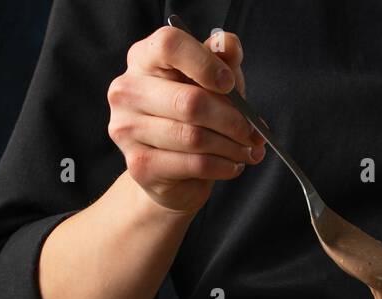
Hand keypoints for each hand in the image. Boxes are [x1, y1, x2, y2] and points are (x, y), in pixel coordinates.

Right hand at [107, 27, 265, 213]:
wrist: (172, 171)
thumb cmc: (194, 117)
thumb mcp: (215, 81)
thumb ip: (222, 59)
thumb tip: (228, 44)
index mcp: (143, 58)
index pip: (169, 45)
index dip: (205, 63)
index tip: (230, 84)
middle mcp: (128, 90)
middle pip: (190, 101)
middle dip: (232, 120)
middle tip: (254, 132)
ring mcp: (127, 129)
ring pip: (195, 137)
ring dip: (232, 147)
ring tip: (247, 150)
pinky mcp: (139, 165)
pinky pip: (194, 164)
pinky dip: (223, 166)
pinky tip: (233, 165)